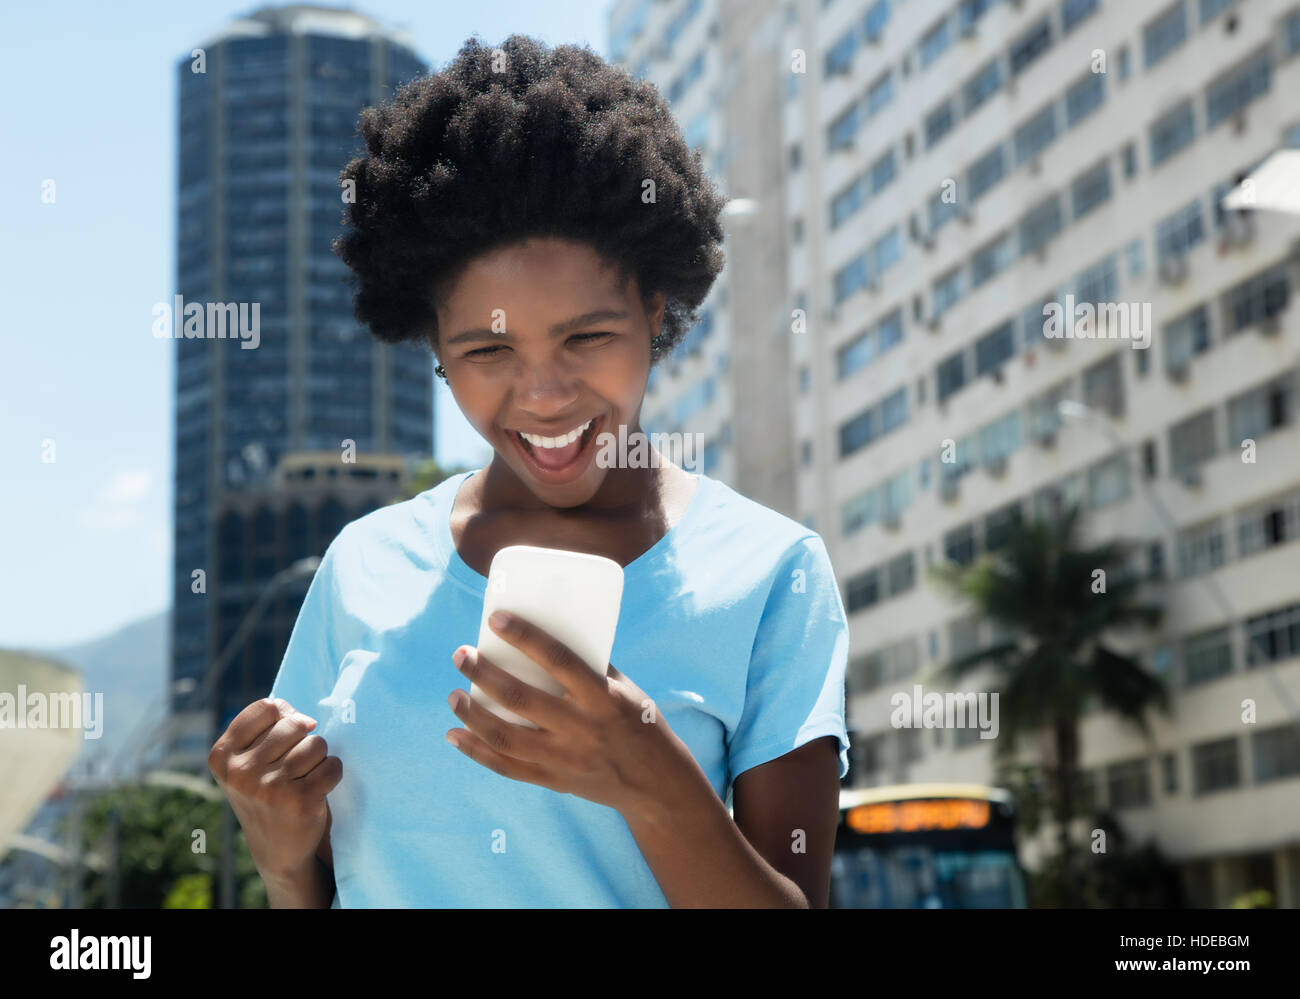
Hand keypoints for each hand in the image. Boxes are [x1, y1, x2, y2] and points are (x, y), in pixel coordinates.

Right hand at [208, 697, 340, 881]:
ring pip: (316, 743)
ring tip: (303, 780)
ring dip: (318, 758)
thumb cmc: (267, 792)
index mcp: (222, 756)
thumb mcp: (249, 760)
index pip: (267, 707)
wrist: (277, 850)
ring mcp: (270, 787)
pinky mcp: (300, 801)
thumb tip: (307, 720)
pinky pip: (333, 765)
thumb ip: (269, 726)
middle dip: (303, 740)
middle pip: (294, 724)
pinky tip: (317, 790)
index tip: (281, 742)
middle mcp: (241, 772)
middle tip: (293, 767)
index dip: (284, 718)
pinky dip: (332, 773)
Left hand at [446, 611, 701, 818]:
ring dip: (473, 714)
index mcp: (603, 698)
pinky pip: (507, 767)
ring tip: (453, 696)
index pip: (558, 660)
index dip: (525, 637)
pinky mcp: (554, 780)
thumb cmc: (641, 724)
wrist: (657, 785)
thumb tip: (549, 639)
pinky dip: (476, 751)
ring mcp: (565, 758)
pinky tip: (455, 735)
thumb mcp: (626, 690)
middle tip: (461, 655)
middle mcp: (582, 728)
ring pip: (505, 736)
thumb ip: (591, 669)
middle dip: (483, 674)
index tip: (496, 619)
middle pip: (520, 698)